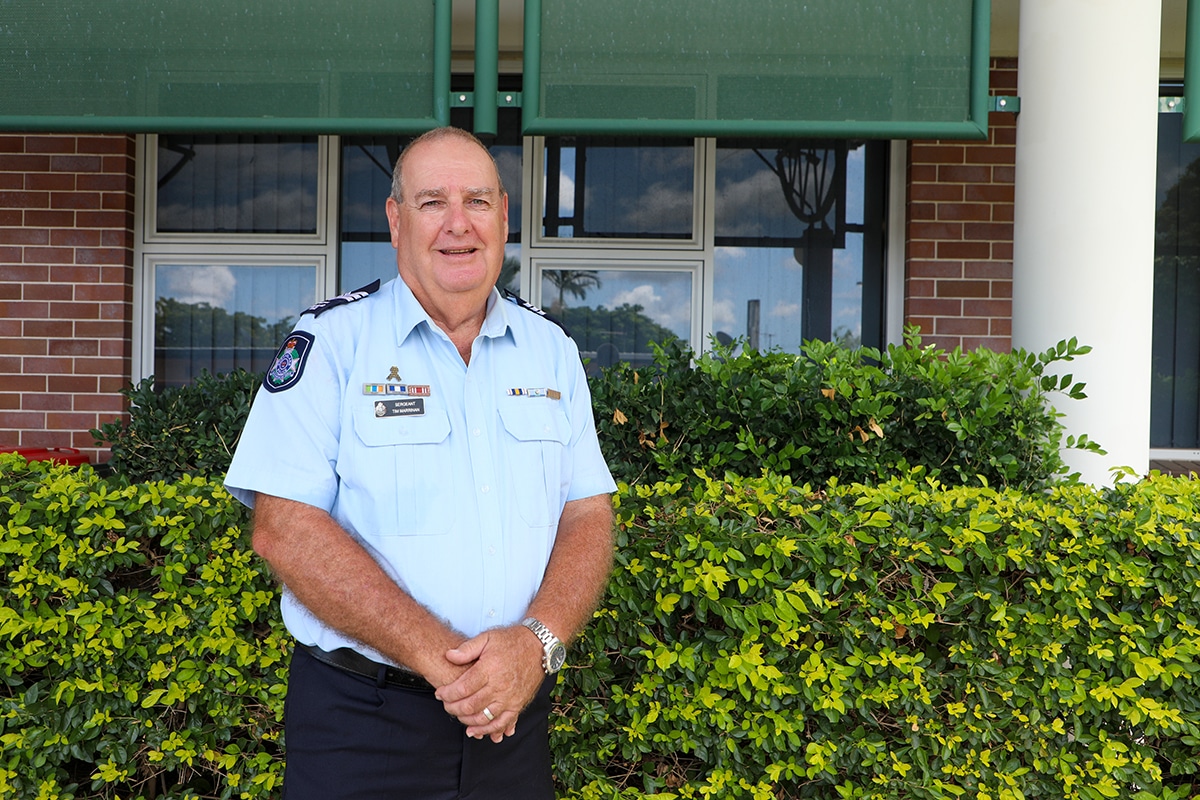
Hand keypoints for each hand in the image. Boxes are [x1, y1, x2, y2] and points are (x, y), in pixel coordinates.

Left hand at [433, 625, 544, 741]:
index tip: (440, 694)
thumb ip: (467, 649)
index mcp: (489, 669)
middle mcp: (499, 686)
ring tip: (457, 716)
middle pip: (470, 706)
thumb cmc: (511, 641)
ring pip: (483, 718)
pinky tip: (475, 731)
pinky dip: (487, 731)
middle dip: (453, 708)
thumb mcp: (487, 638)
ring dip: (467, 721)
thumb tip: (449, 655)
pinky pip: (501, 723)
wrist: (538, 646)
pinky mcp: (518, 705)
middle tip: (446, 704)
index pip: (462, 688)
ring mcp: (510, 698)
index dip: (447, 694)